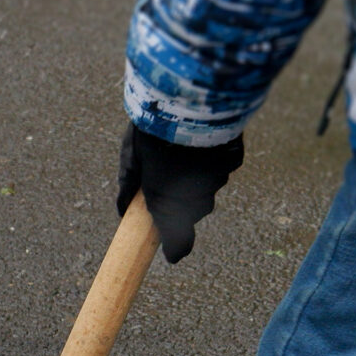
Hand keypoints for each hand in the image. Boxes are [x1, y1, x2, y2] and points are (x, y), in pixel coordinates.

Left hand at [115, 125, 243, 263]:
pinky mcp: (233, 160)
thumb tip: (122, 211)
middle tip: (170, 175)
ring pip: (208, 186)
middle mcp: (195, 198)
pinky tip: (204, 140)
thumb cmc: (151, 130)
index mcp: (166, 202)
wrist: (188, 100)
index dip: (175, 249)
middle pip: (192, 210)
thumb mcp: (131, 157)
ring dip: (198, 176)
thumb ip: (128, 188)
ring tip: (186, 151)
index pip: (177, 242)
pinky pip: (222, 165)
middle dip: (182, 199)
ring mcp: (217, 179)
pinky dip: (213, 158)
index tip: (172, 255)